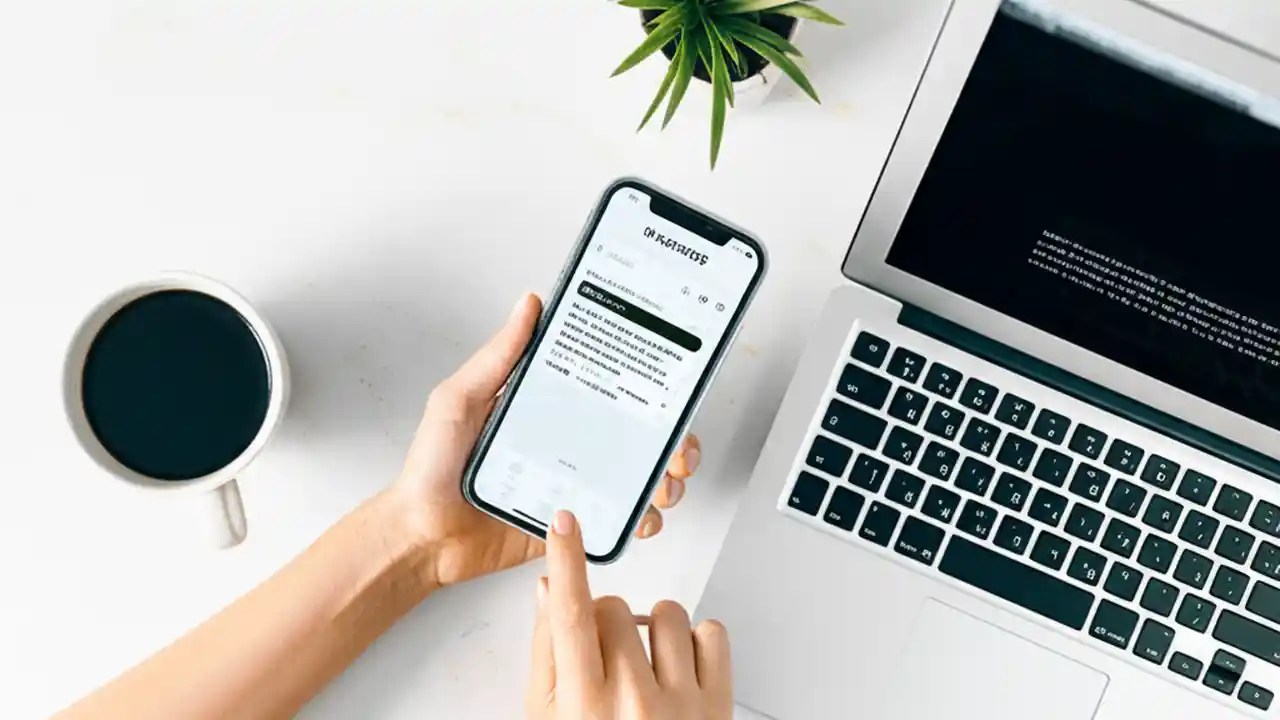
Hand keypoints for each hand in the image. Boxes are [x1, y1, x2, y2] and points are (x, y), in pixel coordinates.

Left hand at [392, 293, 701, 587]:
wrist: (419, 538)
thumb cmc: (430, 469)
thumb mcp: (458, 401)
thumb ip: (496, 358)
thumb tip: (529, 306)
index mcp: (547, 409)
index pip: (609, 391)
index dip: (648, 391)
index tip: (670, 391)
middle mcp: (567, 444)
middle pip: (638, 437)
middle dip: (673, 443)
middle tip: (679, 451)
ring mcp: (572, 486)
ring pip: (638, 480)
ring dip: (665, 482)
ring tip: (666, 487)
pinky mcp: (570, 525)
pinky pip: (616, 523)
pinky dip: (641, 522)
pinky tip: (642, 518)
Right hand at [527, 510, 731, 718]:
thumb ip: (549, 658)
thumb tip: (549, 594)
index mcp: (583, 706)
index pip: (571, 614)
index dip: (566, 561)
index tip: (565, 525)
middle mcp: (633, 702)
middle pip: (614, 608)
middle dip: (604, 624)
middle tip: (603, 660)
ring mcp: (682, 703)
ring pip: (667, 613)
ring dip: (652, 629)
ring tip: (644, 667)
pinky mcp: (721, 704)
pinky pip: (713, 634)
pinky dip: (696, 643)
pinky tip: (679, 670)